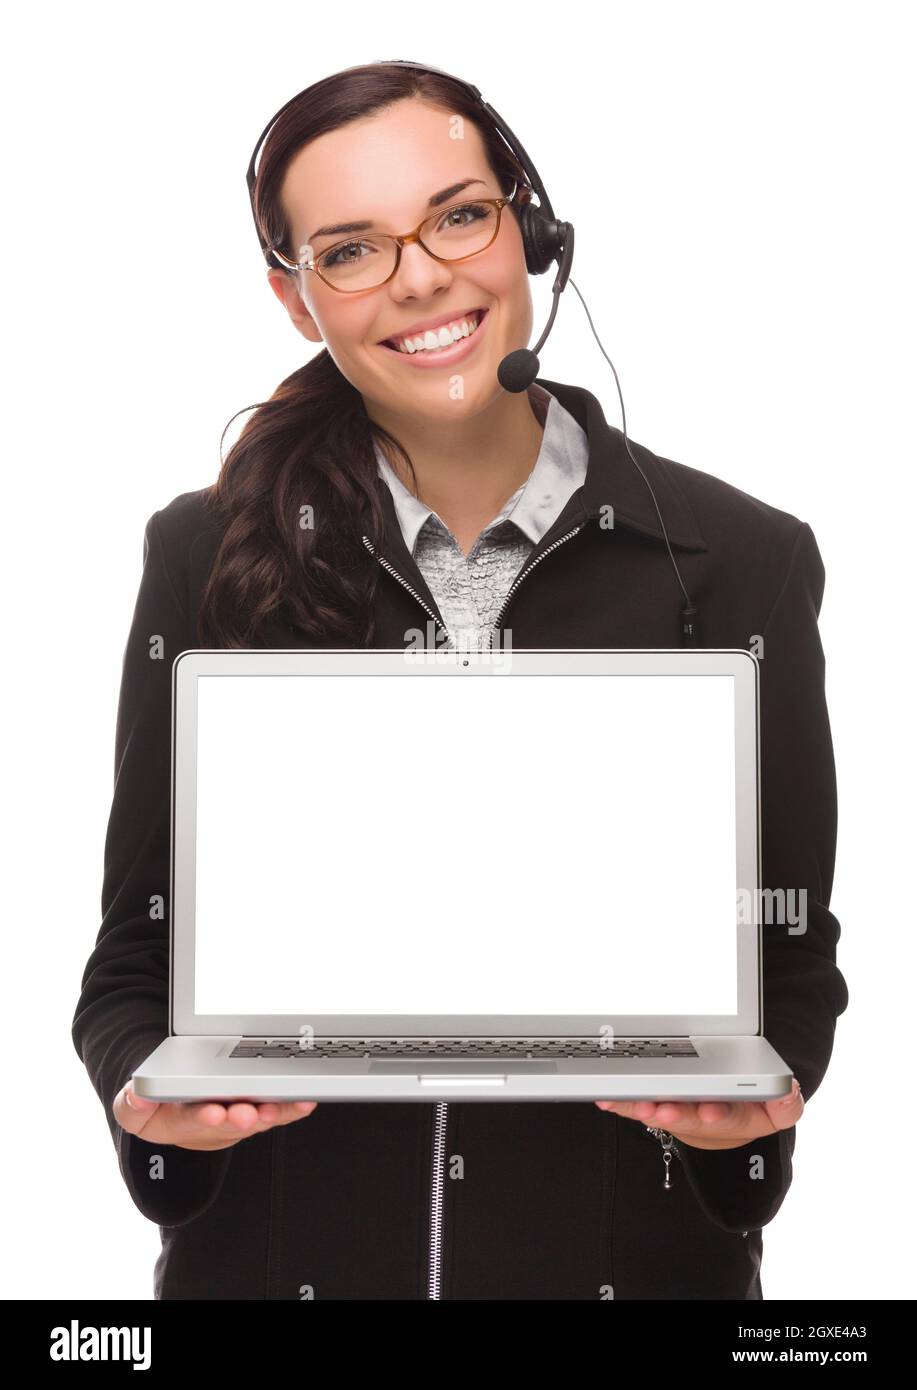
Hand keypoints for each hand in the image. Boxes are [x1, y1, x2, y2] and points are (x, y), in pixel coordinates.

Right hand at [114, 1082, 317, 1151]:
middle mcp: (213, 1121)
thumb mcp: (134, 1106)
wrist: (177, 1110)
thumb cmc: (159, 1107)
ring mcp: (237, 1118)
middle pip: (227, 1121)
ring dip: (268, 1114)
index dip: (201, 1117)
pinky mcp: (257, 1112)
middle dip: (239, 1117)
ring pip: (255, 1118)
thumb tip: (137, 1095)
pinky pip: (277, 1112)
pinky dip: (291, 1109)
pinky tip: (305, 1101)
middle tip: (247, 1111)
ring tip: (278, 1107)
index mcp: (179, 1119)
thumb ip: (132, 1104)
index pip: (189, 1119)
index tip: (213, 1111)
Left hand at [594, 1078, 803, 1150]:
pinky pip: (636, 1106)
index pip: (732, 1117)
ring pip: (660, 1113)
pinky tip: (604, 1098)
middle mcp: (704, 1119)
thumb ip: (786, 1104)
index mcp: (737, 1117)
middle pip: (690, 1118)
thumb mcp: (777, 1109)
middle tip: (662, 1108)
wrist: (728, 1114)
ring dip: (644, 1108)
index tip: (711, 1110)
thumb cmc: (749, 1105)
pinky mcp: (656, 1107)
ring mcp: (679, 1114)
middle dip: (676, 1114)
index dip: (721, 1114)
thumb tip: (787, 1093)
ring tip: (634, 1102)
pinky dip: (620, 1103)